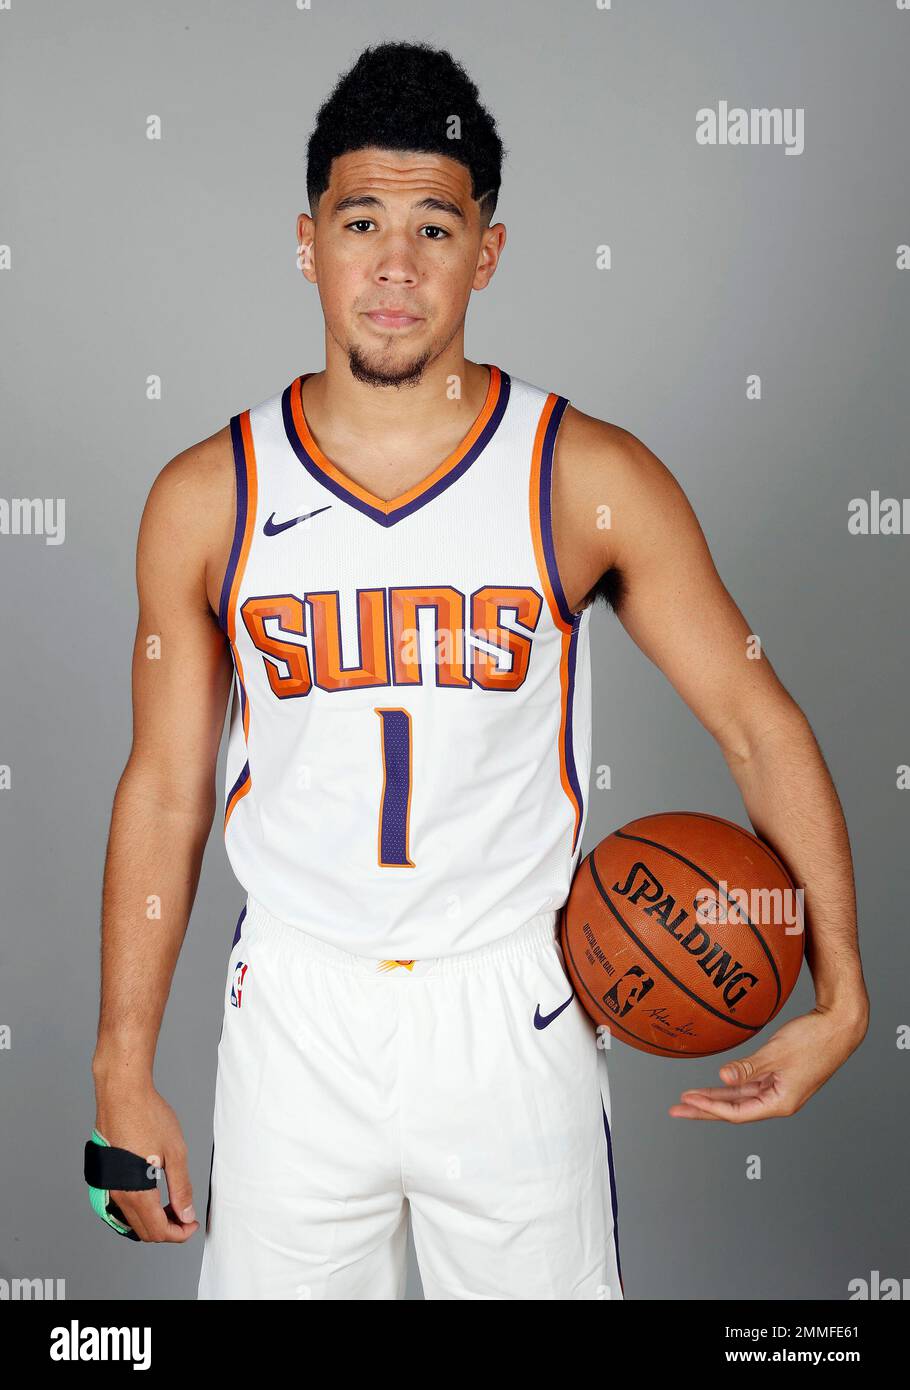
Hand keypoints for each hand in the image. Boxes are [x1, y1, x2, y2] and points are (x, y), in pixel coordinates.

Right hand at [94, 1079, 199, 1241]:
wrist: (122, 1094)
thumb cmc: (148, 1116)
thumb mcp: (175, 1153)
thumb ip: (181, 1188)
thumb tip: (186, 1214)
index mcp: (136, 1192)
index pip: (157, 1231)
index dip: (178, 1234)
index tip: (192, 1224)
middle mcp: (117, 1195)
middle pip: (143, 1231)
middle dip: (167, 1229)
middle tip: (186, 1215)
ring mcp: (107, 1188)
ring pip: (130, 1222)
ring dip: (152, 1220)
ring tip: (173, 1205)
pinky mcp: (104, 1178)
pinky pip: (120, 1209)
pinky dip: (138, 1211)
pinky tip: (153, 1197)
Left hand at [669, 1002, 868, 1122]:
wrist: (841, 1025)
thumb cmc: (814, 1039)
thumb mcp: (776, 1053)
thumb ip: (748, 1068)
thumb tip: (722, 1079)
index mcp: (781, 1102)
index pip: (737, 1112)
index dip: (709, 1108)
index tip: (686, 1102)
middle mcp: (780, 1100)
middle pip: (735, 1109)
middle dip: (705, 1109)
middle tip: (677, 1109)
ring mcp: (781, 1089)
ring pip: (741, 1097)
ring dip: (716, 1096)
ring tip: (690, 1096)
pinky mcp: (782, 1076)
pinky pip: (751, 1085)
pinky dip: (733, 1085)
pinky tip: (718, 1084)